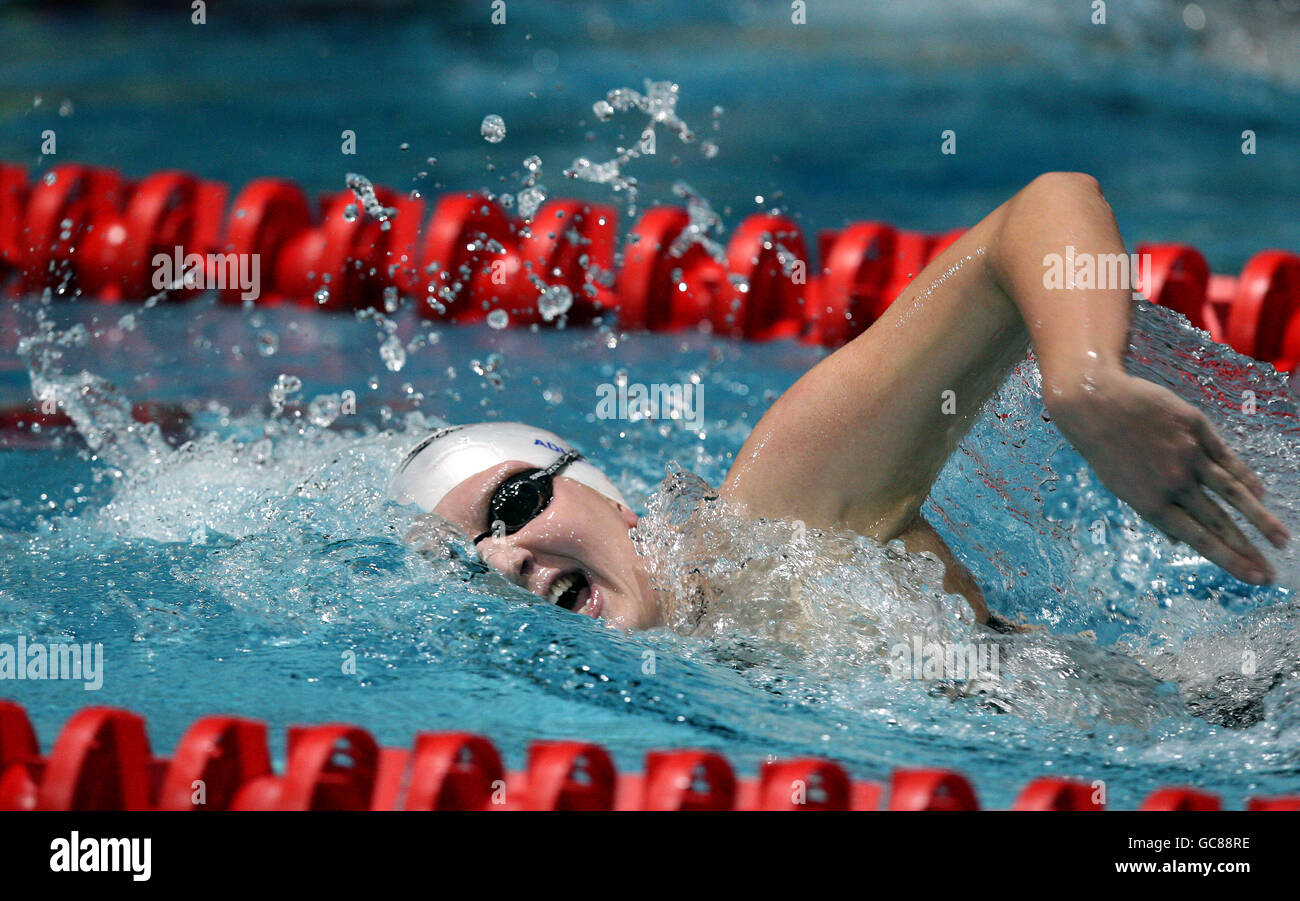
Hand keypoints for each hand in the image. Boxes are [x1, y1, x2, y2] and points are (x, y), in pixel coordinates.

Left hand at [1048, 370, 1289, 583]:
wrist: (1095, 403)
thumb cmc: (1106, 449)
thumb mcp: (1121, 487)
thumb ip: (1154, 513)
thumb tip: (1179, 543)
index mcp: (1152, 503)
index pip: (1199, 539)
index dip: (1229, 560)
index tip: (1254, 577)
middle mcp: (1174, 483)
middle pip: (1220, 522)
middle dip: (1248, 550)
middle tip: (1272, 572)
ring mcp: (1188, 454)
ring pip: (1233, 492)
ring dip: (1260, 518)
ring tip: (1282, 539)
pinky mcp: (1196, 428)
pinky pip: (1227, 457)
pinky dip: (1246, 478)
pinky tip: (1261, 494)